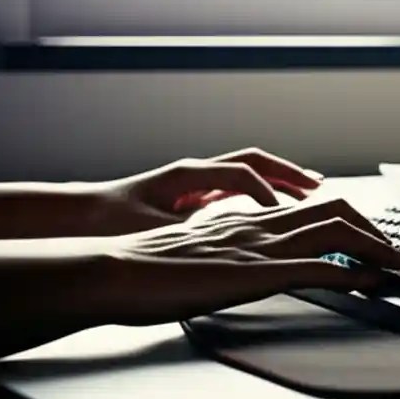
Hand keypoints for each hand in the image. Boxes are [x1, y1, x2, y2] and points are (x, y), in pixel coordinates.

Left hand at [81, 148, 324, 235]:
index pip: (240, 174)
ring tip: (310, 192)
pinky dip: (264, 194)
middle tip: (319, 187)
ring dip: (281, 181)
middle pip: (254, 162)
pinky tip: (278, 209)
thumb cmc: (112, 222)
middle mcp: (197, 172)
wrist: (80, 218)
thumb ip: (190, 229)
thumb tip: (223, 236)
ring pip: (250, 173)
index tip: (283, 212)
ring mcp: (198, 183)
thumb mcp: (152, 229)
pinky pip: (240, 189)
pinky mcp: (195, 197)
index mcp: (188, 175)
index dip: (266, 191)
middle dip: (289, 174)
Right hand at [94, 198, 399, 326]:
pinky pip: (318, 266)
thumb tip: (235, 267)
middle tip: (394, 250)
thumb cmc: (141, 270)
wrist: (112, 270)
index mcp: (243, 220)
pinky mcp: (256, 271)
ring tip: (398, 263)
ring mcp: (259, 246)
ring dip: (374, 246)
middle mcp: (258, 225)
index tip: (366, 236)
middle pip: (332, 210)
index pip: (307, 209)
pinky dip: (354, 272)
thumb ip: (221, 254)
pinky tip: (373, 281)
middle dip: (371, 228)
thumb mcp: (194, 255)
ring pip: (335, 230)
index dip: (343, 218)